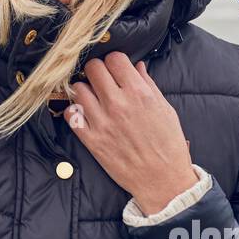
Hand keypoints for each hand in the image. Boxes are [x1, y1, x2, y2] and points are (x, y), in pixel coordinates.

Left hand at [62, 52, 197, 214]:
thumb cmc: (168, 145)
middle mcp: (118, 104)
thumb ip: (149, 85)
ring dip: (84, 90)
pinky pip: (70, 114)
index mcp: (139, 93)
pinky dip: (75, 112)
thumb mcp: (166, 110)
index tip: (115, 68)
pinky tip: (85, 115)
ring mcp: (102, 122)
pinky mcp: (91, 140)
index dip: (114, 61)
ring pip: (78, 88)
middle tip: (102, 80)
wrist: (162, 180)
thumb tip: (138, 67)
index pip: (114, 58)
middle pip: (93, 68)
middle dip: (97, 71)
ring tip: (93, 98)